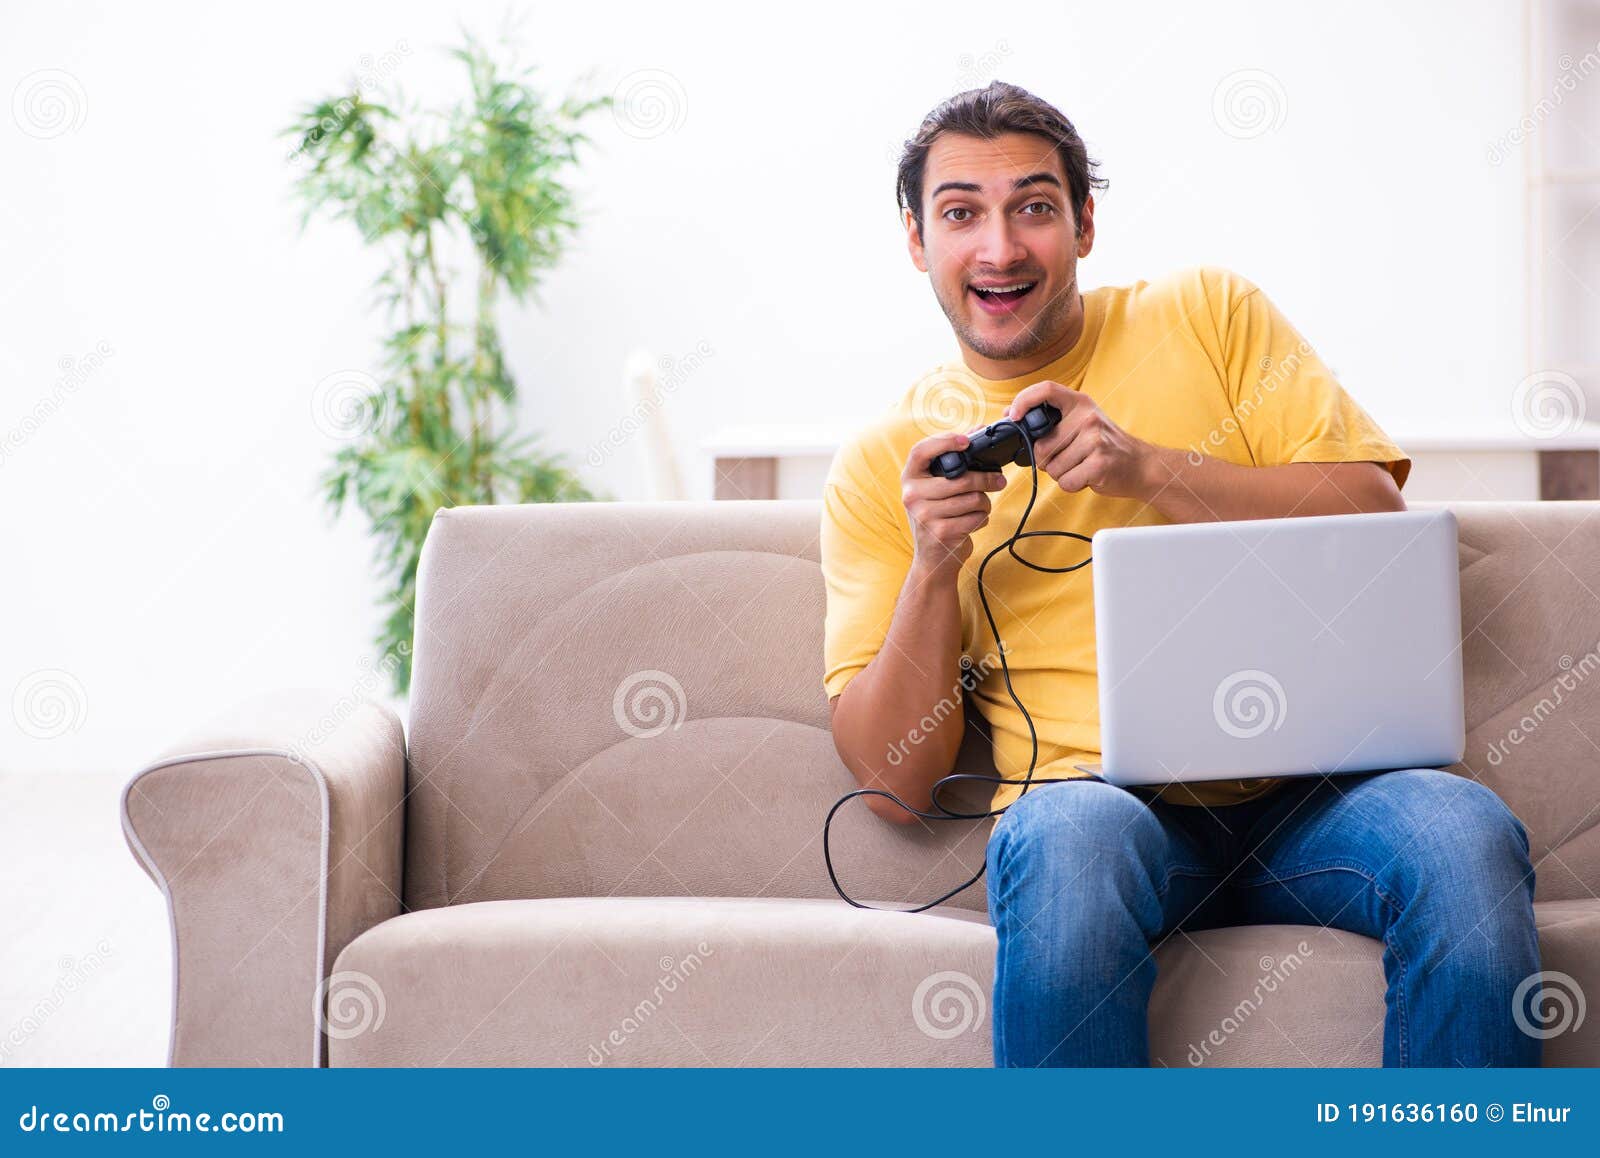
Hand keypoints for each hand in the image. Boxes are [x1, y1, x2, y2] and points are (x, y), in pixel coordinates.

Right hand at [901, 431, 1008, 577]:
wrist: (932, 559)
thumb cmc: (938, 516)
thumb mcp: (937, 489)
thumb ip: (955, 461)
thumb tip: (977, 428)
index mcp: (909, 479)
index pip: (920, 451)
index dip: (944, 441)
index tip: (966, 440)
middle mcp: (912, 495)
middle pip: (960, 478)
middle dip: (985, 480)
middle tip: (999, 481)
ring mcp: (924, 515)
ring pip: (972, 499)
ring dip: (984, 504)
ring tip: (978, 508)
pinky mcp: (940, 533)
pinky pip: (975, 518)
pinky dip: (981, 520)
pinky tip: (972, 523)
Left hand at [1004, 381, 1155, 499]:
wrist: (1142, 465)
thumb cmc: (1105, 446)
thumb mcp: (1083, 422)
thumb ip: (1054, 420)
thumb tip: (1013, 417)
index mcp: (1080, 403)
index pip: (1046, 389)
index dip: (1023, 400)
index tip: (1012, 415)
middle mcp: (1087, 417)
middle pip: (1041, 446)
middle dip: (1046, 461)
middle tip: (1068, 459)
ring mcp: (1094, 440)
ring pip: (1052, 467)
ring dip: (1061, 474)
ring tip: (1081, 466)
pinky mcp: (1099, 463)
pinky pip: (1065, 482)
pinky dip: (1072, 485)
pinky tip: (1087, 477)